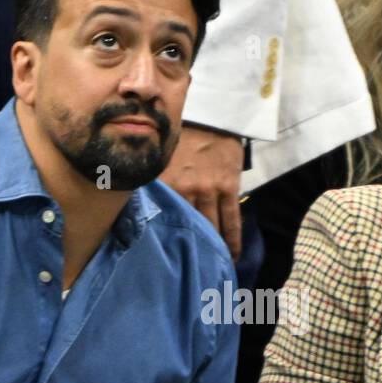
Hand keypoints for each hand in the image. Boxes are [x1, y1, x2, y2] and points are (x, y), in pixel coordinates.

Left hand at [160, 124, 243, 257]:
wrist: (210, 111)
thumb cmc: (182, 133)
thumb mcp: (161, 157)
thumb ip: (158, 182)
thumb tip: (149, 207)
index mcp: (165, 182)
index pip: (160, 219)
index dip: (162, 242)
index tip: (162, 261)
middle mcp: (185, 189)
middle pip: (186, 227)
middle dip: (188, 250)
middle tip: (190, 271)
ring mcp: (208, 189)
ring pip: (210, 227)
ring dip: (211, 249)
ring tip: (213, 269)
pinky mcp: (228, 187)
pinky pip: (231, 220)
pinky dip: (232, 240)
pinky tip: (232, 256)